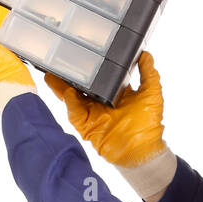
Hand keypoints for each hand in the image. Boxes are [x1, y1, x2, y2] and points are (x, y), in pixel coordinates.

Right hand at [45, 51, 164, 167]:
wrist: (142, 150)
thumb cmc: (148, 125)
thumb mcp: (151, 93)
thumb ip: (148, 73)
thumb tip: (146, 55)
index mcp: (114, 93)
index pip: (99, 76)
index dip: (90, 66)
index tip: (83, 51)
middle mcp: (100, 102)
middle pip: (81, 85)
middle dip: (69, 74)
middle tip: (59, 60)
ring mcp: (92, 113)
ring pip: (72, 96)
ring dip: (62, 86)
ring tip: (51, 72)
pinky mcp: (85, 125)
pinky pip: (74, 112)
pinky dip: (70, 102)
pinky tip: (68, 92)